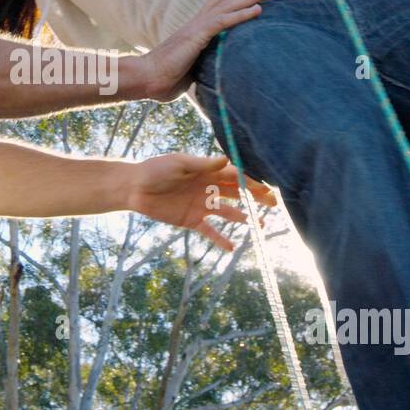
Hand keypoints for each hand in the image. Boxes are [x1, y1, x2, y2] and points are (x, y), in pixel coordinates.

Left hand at [127, 153, 276, 250]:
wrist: (134, 188)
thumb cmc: (155, 170)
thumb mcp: (179, 163)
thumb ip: (202, 165)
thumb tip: (226, 160)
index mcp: (207, 172)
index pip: (235, 177)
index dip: (251, 182)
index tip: (268, 189)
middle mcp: (208, 188)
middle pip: (237, 194)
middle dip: (256, 198)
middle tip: (275, 205)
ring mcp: (201, 205)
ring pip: (228, 212)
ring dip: (244, 218)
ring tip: (261, 226)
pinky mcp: (191, 220)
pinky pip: (209, 231)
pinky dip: (220, 239)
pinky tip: (232, 248)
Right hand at [139, 0, 276, 102]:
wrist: (147, 79)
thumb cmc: (164, 77)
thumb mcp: (189, 67)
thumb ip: (201, 61)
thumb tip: (209, 69)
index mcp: (195, 27)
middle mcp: (197, 22)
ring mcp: (197, 27)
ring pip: (228, 4)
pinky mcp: (197, 37)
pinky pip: (223, 21)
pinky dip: (241, 14)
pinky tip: (258, 9)